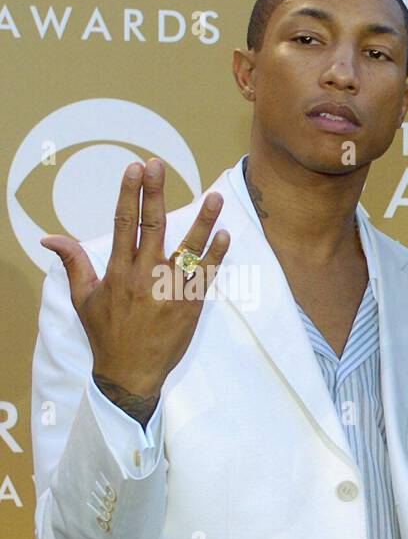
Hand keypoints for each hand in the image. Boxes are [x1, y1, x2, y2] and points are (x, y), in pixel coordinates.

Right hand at [41, 158, 228, 422]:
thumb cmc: (106, 335)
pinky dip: (217, 255)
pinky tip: (225, 235)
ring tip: (215, 196)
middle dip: (156, 193)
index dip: (129, 193)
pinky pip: (207, 276)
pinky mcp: (190, 305)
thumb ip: (73, 264)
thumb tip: (49, 238)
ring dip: (203, 221)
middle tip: (160, 165)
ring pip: (189, 249)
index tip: (135, 168)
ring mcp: (171, 290)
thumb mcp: (83, 299)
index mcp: (118, 271)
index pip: (123, 223)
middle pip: (152, 226)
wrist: (131, 373)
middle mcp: (145, 276)